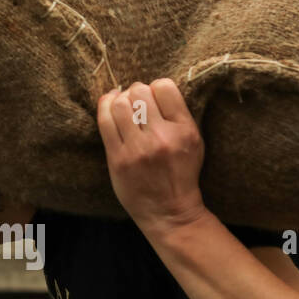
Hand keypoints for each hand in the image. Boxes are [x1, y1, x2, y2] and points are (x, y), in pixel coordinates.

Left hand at [96, 79, 209, 238]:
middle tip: (136, 102)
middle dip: (136, 92)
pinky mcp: (118, 159)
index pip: (164, 87)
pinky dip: (105, 107)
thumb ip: (178, 115)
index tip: (154, 98)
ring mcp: (138, 149)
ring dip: (120, 99)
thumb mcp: (193, 141)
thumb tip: (150, 87)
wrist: (169, 211)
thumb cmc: (180, 173)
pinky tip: (109, 106)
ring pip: (120, 104)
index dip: (156, 88)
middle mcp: (162, 138)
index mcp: (184, 130)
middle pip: (140, 92)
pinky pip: (105, 122)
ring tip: (123, 105)